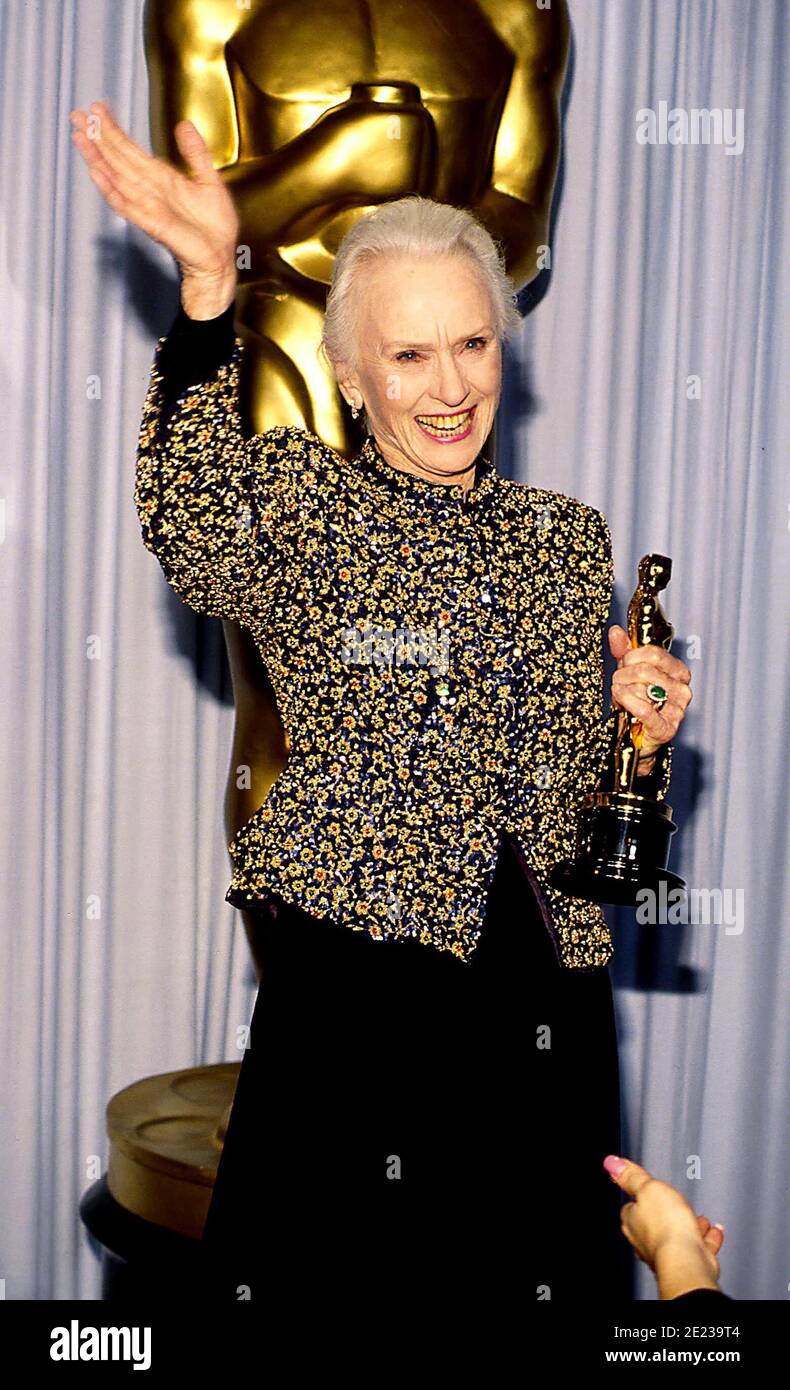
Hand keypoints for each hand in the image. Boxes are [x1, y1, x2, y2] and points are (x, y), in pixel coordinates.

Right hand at [69, 101, 238, 293]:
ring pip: (117, 178)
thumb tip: (184, 124)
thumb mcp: (209, 181)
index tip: (98, 108)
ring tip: (80, 137)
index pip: (131, 150)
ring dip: (97, 158)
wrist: (221, 258)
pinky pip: (128, 205)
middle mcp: (150, 190)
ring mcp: (148, 207)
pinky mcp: (154, 224)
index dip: (115, 130)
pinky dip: (111, 189)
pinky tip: (96, 173)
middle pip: (118, 160)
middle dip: (98, 138)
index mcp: (161, 178)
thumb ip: (196, 154)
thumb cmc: (215, 228)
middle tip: (77, 115)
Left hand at [604, 1156, 723, 1298]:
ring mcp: (669, 1253)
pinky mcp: (689, 1262)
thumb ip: (632, 1176)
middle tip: (673, 1204)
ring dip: (689, 1224)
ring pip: (678, 1236)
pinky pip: (699, 1247)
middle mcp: (647, 1241)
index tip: (646, 1190)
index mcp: (633, 1222)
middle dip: (666, 1213)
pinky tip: (714, 1231)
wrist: (688, 1261)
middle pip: (655, 1223)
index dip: (640, 1197)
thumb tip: (612, 1163)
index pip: (631, 1207)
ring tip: (698, 1217)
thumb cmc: (666, 1227)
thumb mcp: (648, 1188)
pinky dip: (707, 1238)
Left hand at [607, 625, 691, 758]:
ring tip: (622, 697)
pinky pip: (642, 708)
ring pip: (640, 688)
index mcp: (678, 672)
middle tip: (618, 683)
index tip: (623, 663)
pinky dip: (627, 702)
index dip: (631, 657)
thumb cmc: (637, 703)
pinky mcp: (666, 728)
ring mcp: (677, 710)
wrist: (635, 737)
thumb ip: (624, 651)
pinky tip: (622, 702)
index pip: (654, 653)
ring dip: (622, 691)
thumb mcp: (629, 673)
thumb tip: (616, 631)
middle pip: (644, 670)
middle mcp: (682, 689)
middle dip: (623, 675)